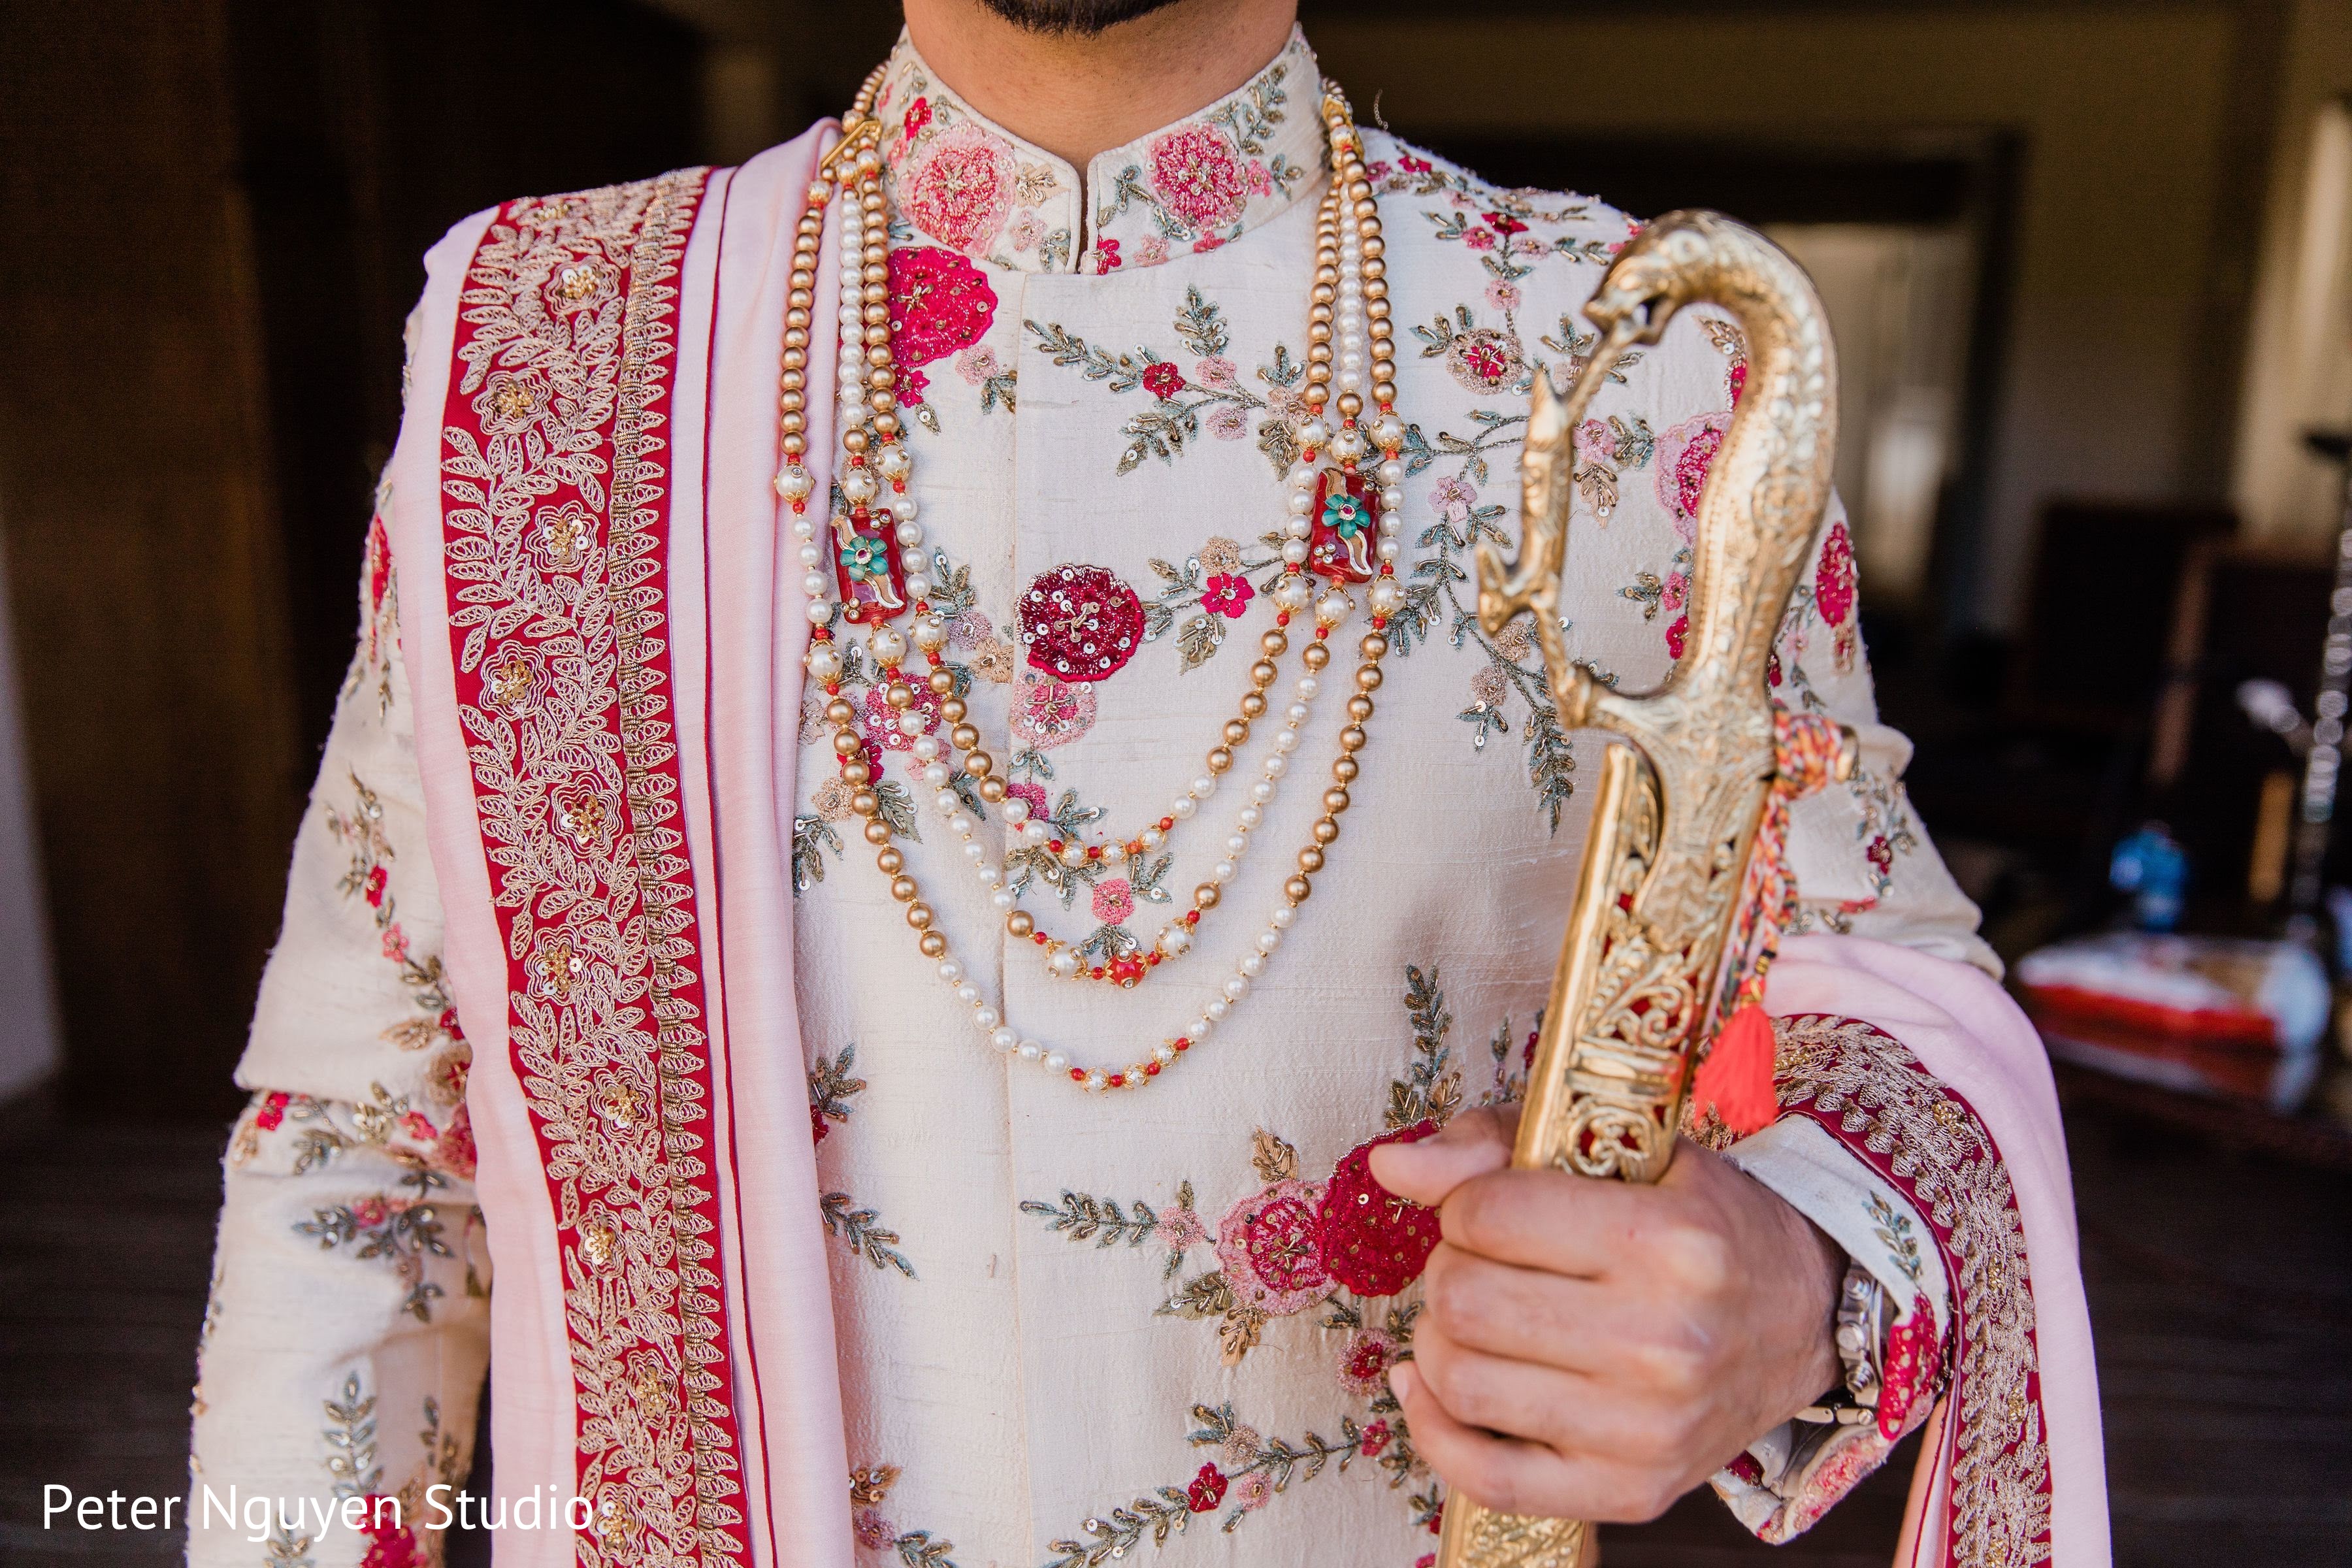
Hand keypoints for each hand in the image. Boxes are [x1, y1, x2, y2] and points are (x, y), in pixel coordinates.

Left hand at [1369, 1106, 1842, 1523]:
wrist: (1800, 1317)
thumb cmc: (1697, 1221)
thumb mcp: (1619, 1152)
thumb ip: (1494, 1146)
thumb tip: (1391, 1165)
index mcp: (1670, 1241)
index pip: (1486, 1215)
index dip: (1466, 1206)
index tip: (1491, 1211)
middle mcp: (1665, 1341)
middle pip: (1462, 1299)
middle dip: (1451, 1269)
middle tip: (1482, 1264)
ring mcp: (1648, 1428)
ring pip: (1460, 1380)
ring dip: (1441, 1341)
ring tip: (1475, 1321)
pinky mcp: (1632, 1492)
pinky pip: (1486, 1478)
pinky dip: (1435, 1430)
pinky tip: (1433, 1389)